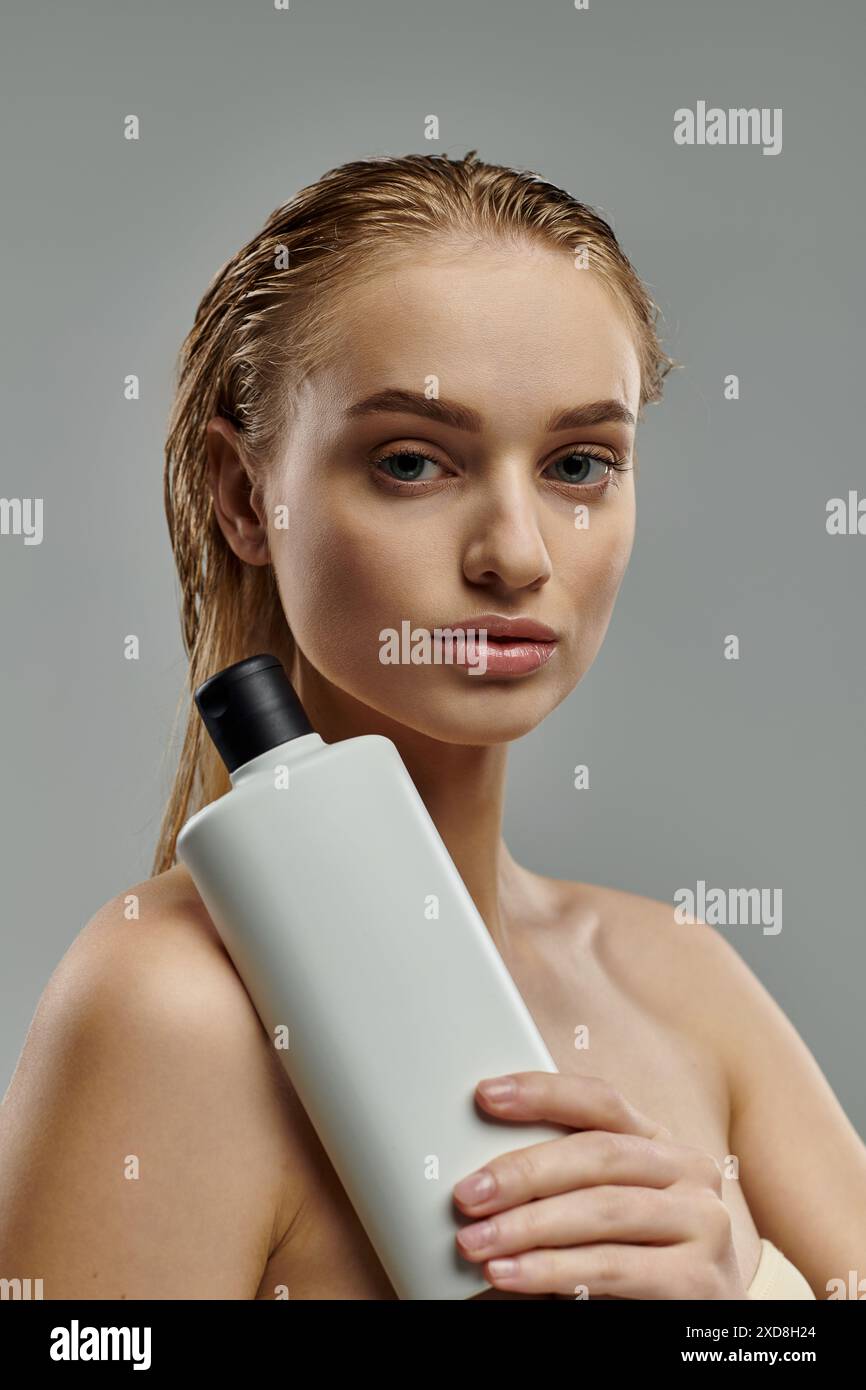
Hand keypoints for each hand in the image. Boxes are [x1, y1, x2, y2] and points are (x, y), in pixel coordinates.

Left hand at [452, 1071, 747, 1299]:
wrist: (691, 1330)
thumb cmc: (633, 1262)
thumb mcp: (601, 1212)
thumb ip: (565, 1182)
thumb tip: (483, 1172)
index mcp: (661, 1144)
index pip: (601, 1101)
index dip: (543, 1093)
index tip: (486, 1094)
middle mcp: (691, 1173)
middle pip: (598, 1154)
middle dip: (524, 1172)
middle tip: (467, 1194)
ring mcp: (703, 1224)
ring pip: (602, 1210)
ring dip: (528, 1226)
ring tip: (476, 1242)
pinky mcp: (699, 1281)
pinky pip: (613, 1267)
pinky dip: (552, 1270)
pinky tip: (510, 1274)